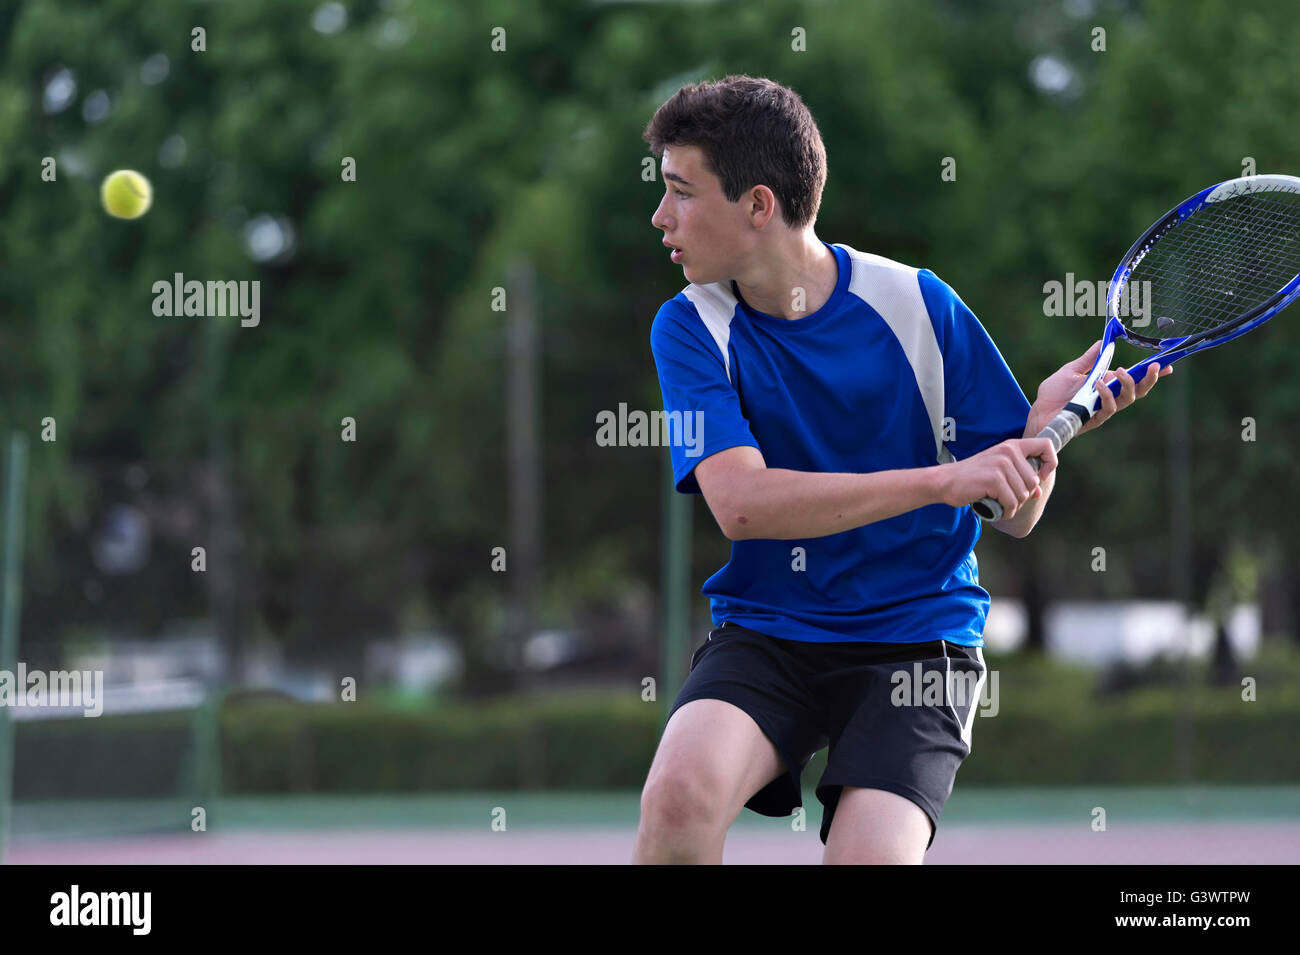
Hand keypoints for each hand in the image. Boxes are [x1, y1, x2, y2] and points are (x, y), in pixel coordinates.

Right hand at [938, 436, 1058, 520]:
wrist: (945, 481)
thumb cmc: (972, 478)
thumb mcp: (998, 470)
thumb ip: (1019, 477)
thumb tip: (1038, 492)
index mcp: (1012, 446)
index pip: (1046, 446)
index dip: (1050, 463)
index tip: (1040, 476)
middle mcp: (1008, 452)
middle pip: (1034, 482)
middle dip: (1022, 496)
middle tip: (1005, 496)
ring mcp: (1001, 464)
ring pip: (1023, 495)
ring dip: (1013, 505)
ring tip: (998, 502)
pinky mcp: (994, 479)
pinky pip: (1012, 502)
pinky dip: (1006, 511)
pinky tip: (996, 508)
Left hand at [1031, 339, 1172, 435]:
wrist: (1038, 412)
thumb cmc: (1053, 394)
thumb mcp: (1071, 370)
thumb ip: (1089, 359)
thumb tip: (1103, 342)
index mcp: (1106, 385)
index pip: (1133, 378)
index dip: (1150, 373)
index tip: (1168, 363)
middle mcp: (1108, 398)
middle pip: (1138, 391)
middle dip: (1149, 379)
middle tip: (1154, 366)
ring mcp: (1102, 409)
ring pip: (1127, 400)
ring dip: (1127, 384)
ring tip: (1121, 371)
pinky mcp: (1093, 419)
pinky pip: (1108, 409)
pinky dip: (1107, 395)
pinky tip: (1099, 384)